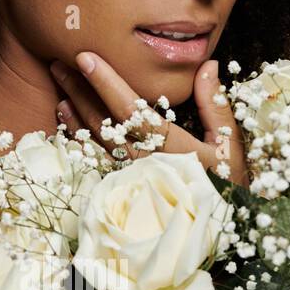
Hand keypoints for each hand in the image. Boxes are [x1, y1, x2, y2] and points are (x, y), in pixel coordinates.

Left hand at [49, 50, 248, 186]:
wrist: (216, 231)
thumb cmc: (225, 184)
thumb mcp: (229, 145)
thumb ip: (215, 105)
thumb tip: (208, 64)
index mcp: (174, 149)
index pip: (133, 111)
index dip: (107, 83)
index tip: (86, 58)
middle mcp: (146, 166)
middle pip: (105, 124)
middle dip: (81, 91)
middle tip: (60, 64)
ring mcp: (130, 182)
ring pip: (94, 144)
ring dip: (75, 115)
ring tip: (61, 88)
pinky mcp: (122, 193)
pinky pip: (93, 164)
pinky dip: (77, 142)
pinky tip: (66, 123)